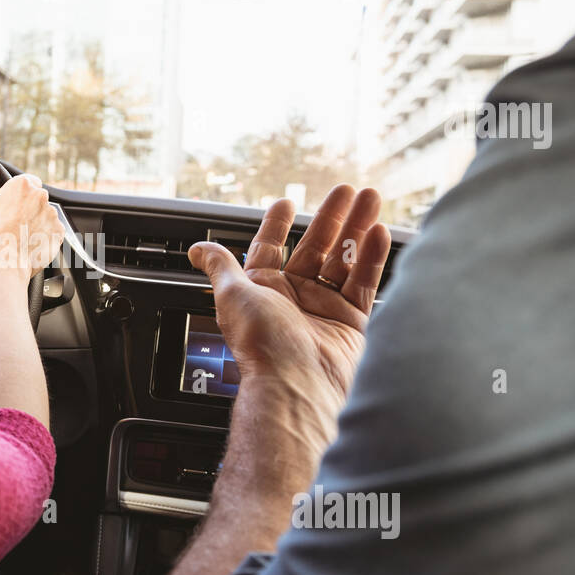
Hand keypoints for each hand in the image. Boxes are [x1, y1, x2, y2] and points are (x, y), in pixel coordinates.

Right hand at [0, 151, 62, 288]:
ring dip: (35, 221)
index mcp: (23, 185)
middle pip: (36, 197)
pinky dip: (43, 235)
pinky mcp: (58, 234)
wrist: (0, 266)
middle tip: (10, 224)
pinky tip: (28, 243)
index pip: (25, 182)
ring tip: (18, 236)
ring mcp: (52, 217)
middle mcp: (42, 198)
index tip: (7, 208)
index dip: (15, 195)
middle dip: (26, 207)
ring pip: (44, 214)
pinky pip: (52, 230)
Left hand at [189, 184, 391, 419]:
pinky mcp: (351, 322)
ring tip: (369, 198)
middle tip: (346, 190)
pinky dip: (371, 256)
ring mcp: (324, 309)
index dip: (277, 225)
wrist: (297, 384)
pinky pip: (363, 282)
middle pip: (314, 247)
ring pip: (343, 259)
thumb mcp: (231, 295)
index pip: (271, 248)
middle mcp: (293, 299)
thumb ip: (220, 266)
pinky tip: (378, 231)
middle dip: (331, 217)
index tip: (288, 202)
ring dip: (356, 228)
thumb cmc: (262, 344)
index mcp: (263, 291)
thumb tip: (196, 249)